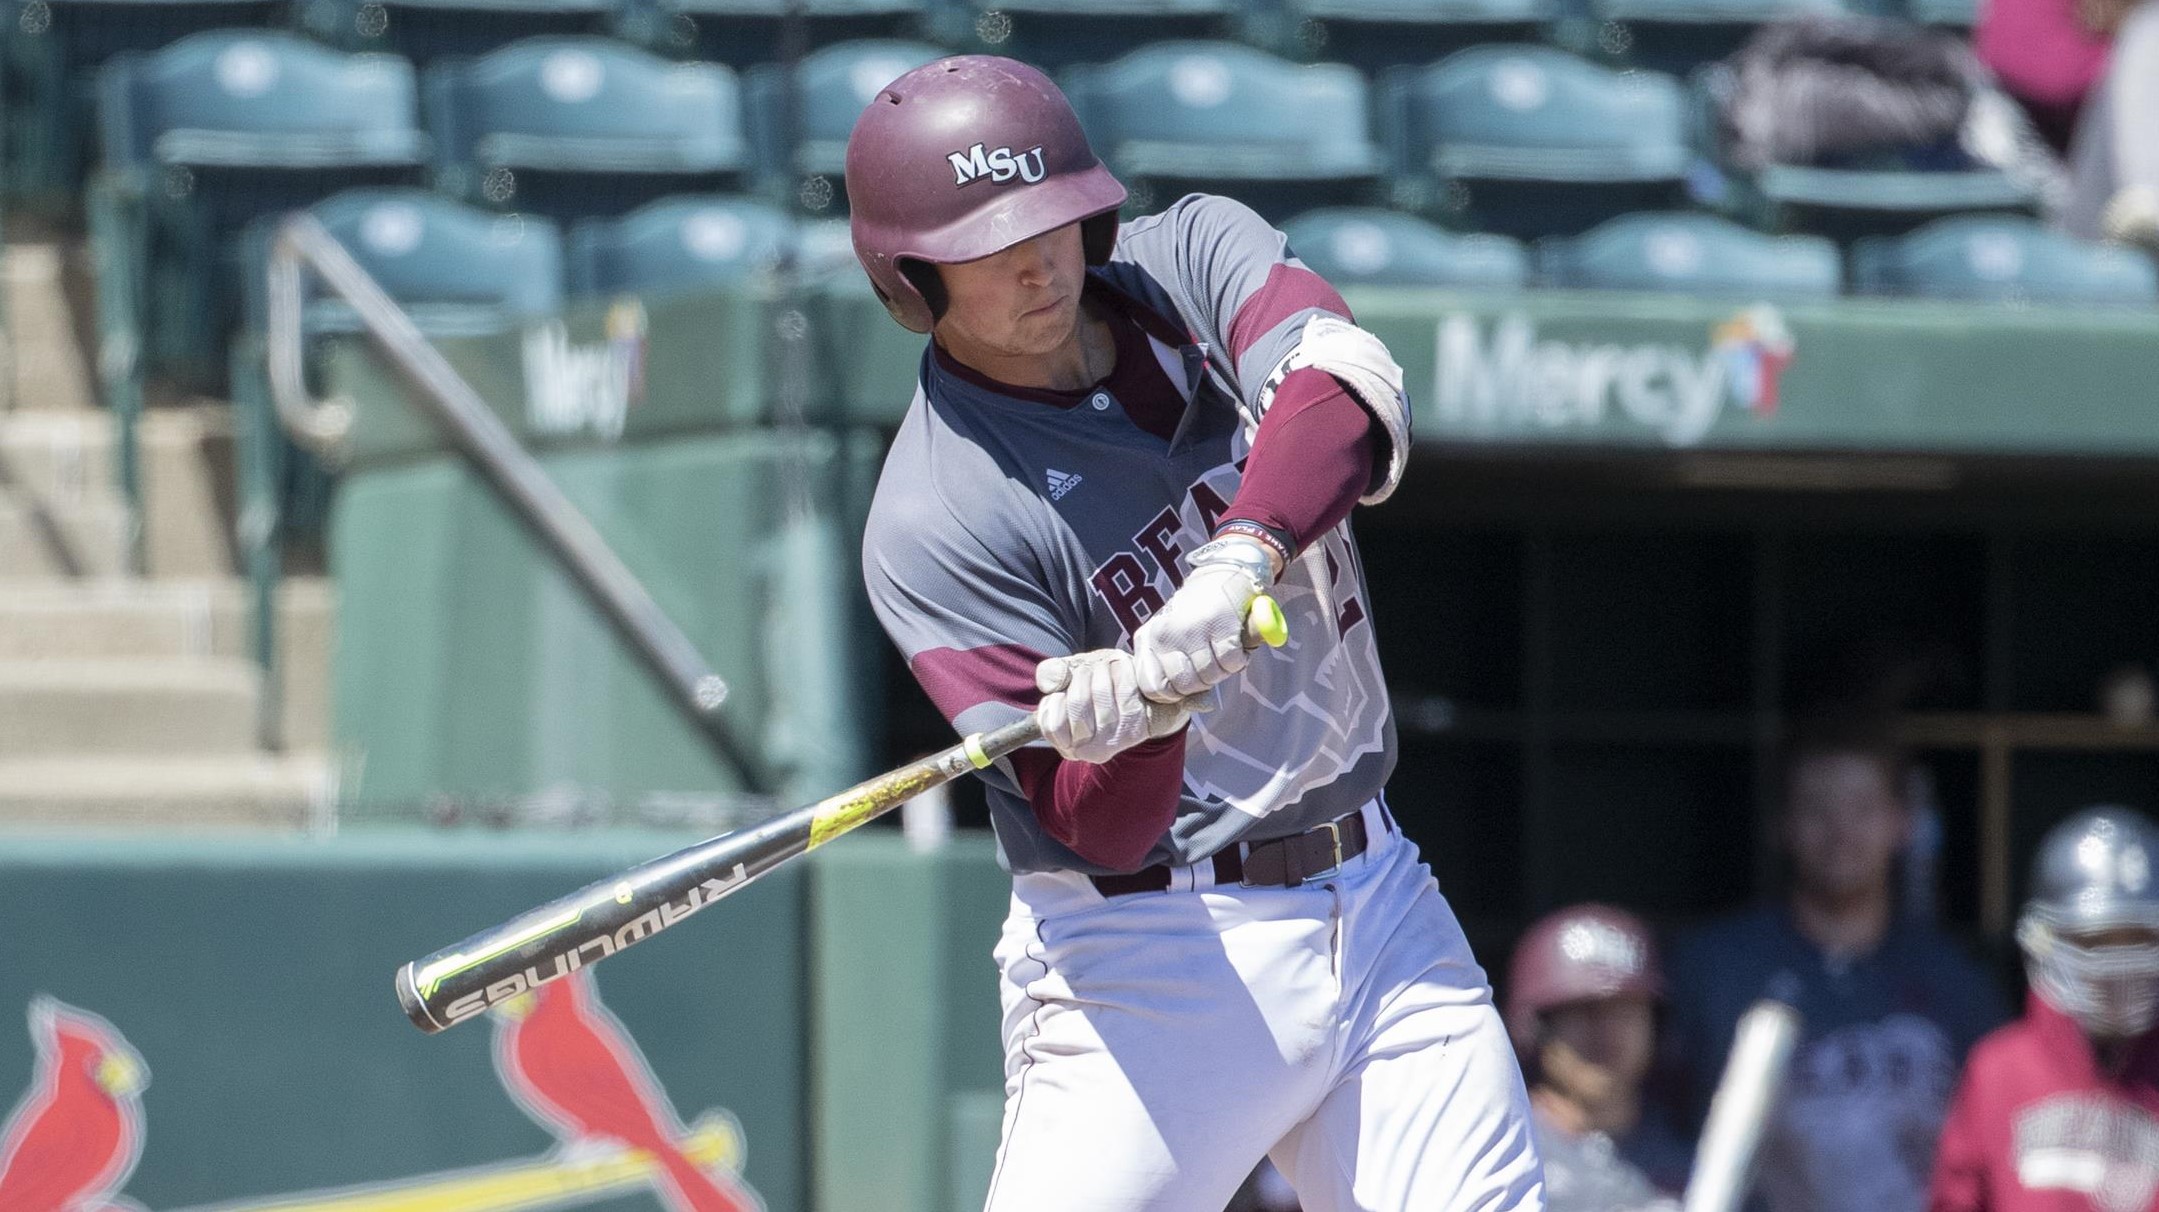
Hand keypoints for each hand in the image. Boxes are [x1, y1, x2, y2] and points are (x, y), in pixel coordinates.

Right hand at [1034, 650, 1194, 763]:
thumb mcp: (1069, 674)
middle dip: (1083, 674)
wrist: (1140, 693)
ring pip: (1101, 691)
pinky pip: (1125, 688)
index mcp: (1065, 744)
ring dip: (1104, 669)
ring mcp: (1114, 740)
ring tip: (1108, 668)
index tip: (1068, 686)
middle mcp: (1088, 751)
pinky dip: (1124, 670)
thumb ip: (1052, 674)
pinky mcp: (1137, 725)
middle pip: (1077, 702)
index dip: (1058, 696)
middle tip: (1092, 670)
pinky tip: (1125, 670)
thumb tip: (1052, 684)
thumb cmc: (1098, 683)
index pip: (1052, 724)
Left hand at [1134, 535, 1276, 702]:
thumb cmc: (1195, 613)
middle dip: (1203, 683)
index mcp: (1148, 638)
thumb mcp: (1174, 637)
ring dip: (1223, 671)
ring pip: (1210, 676)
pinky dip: (1238, 659)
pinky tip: (1235, 645)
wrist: (1221, 572)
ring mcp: (1192, 628)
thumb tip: (1197, 706)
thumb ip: (1177, 671)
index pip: (1152, 687)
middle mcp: (1166, 634)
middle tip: (1210, 665)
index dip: (1173, 694)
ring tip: (1223, 651)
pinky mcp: (1220, 623)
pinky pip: (1231, 662)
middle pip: (1185, 685)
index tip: (1188, 684)